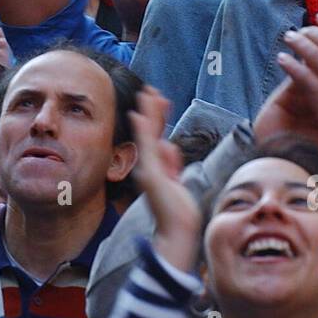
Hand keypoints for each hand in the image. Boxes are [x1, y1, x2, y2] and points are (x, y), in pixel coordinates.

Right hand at [128, 86, 200, 271]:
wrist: (177, 229)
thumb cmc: (178, 209)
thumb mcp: (177, 180)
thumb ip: (172, 163)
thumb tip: (169, 145)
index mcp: (155, 167)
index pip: (155, 136)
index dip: (156, 117)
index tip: (159, 99)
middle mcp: (148, 165)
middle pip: (150, 131)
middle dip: (151, 109)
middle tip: (150, 89)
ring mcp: (148, 168)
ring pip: (148, 134)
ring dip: (148, 111)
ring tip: (149, 93)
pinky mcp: (150, 172)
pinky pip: (146, 146)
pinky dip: (142, 129)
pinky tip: (139, 114)